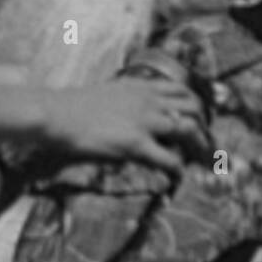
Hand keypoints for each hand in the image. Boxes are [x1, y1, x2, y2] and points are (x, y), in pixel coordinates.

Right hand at [41, 80, 207, 174]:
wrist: (57, 114)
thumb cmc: (76, 107)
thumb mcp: (109, 93)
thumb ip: (129, 100)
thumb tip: (138, 112)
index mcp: (142, 85)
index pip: (182, 90)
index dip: (196, 106)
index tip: (198, 121)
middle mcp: (149, 100)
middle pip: (193, 108)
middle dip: (203, 127)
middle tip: (204, 145)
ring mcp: (144, 121)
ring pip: (189, 130)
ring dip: (198, 148)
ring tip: (199, 162)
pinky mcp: (136, 144)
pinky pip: (169, 159)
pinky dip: (178, 169)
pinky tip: (176, 176)